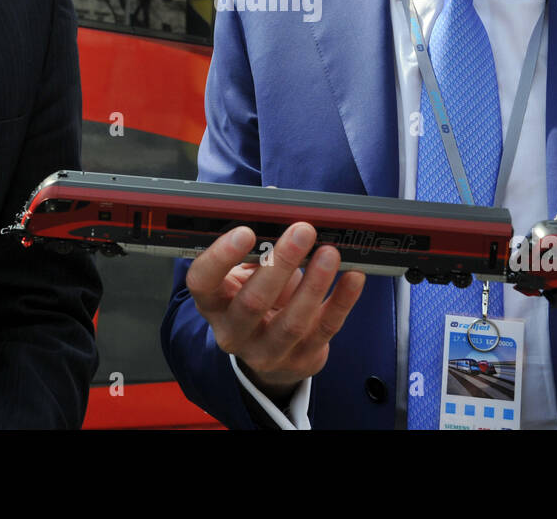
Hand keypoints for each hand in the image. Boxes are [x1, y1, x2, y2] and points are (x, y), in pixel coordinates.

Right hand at [185, 222, 365, 401]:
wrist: (273, 352)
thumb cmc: (258, 296)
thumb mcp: (247, 272)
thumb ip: (257, 239)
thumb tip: (274, 198)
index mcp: (214, 302)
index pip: (203, 282)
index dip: (221, 257)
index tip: (246, 231)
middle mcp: (234, 332)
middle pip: (252, 302)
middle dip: (280, 264)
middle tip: (303, 230)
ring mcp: (267, 352)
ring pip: (292, 322)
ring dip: (313, 284)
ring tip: (330, 253)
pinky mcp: (302, 359)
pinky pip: (325, 330)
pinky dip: (342, 302)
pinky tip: (353, 277)